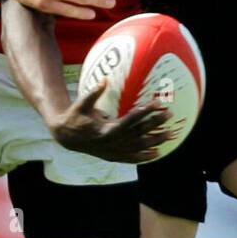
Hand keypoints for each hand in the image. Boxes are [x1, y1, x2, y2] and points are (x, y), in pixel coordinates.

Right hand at [50, 81, 171, 162]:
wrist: (66, 137)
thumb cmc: (75, 116)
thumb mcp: (81, 103)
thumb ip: (94, 93)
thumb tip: (105, 79)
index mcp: (105, 129)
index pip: (130, 120)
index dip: (145, 111)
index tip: (157, 103)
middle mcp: (111, 142)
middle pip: (139, 133)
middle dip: (156, 124)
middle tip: (169, 113)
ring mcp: (113, 151)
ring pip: (138, 147)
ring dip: (155, 141)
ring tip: (170, 133)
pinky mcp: (112, 156)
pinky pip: (131, 158)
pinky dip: (144, 156)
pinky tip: (157, 153)